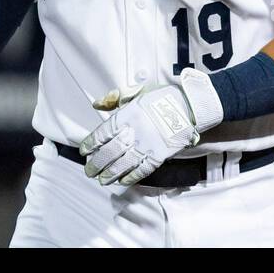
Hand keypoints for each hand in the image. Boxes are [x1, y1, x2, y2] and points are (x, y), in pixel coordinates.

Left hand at [79, 69, 223, 185]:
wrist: (189, 106)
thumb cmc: (161, 97)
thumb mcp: (136, 91)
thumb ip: (115, 98)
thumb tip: (97, 105)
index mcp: (127, 115)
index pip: (103, 133)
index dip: (91, 143)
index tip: (84, 151)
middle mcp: (134, 132)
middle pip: (110, 151)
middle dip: (97, 163)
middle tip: (89, 170)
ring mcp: (147, 145)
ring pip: (124, 163)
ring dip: (110, 174)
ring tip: (102, 180)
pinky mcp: (159, 155)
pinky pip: (142, 169)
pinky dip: (131, 177)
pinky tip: (122, 181)